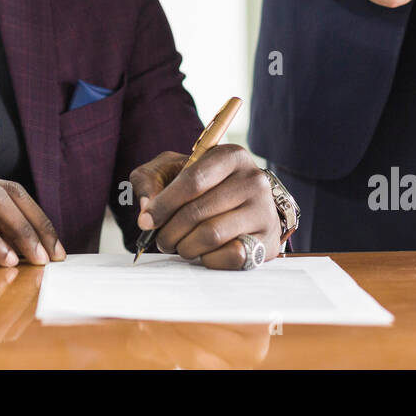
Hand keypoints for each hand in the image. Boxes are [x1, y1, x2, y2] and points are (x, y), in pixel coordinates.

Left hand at [130, 146, 281, 269]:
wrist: (243, 204)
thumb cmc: (202, 185)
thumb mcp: (171, 169)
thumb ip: (149, 180)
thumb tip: (147, 208)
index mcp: (231, 156)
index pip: (193, 181)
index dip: (164, 204)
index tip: (146, 221)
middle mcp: (253, 180)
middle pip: (198, 212)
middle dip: (170, 231)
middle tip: (161, 239)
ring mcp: (264, 211)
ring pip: (212, 236)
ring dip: (186, 247)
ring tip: (181, 244)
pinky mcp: (270, 241)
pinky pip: (232, 256)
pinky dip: (210, 259)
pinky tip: (205, 252)